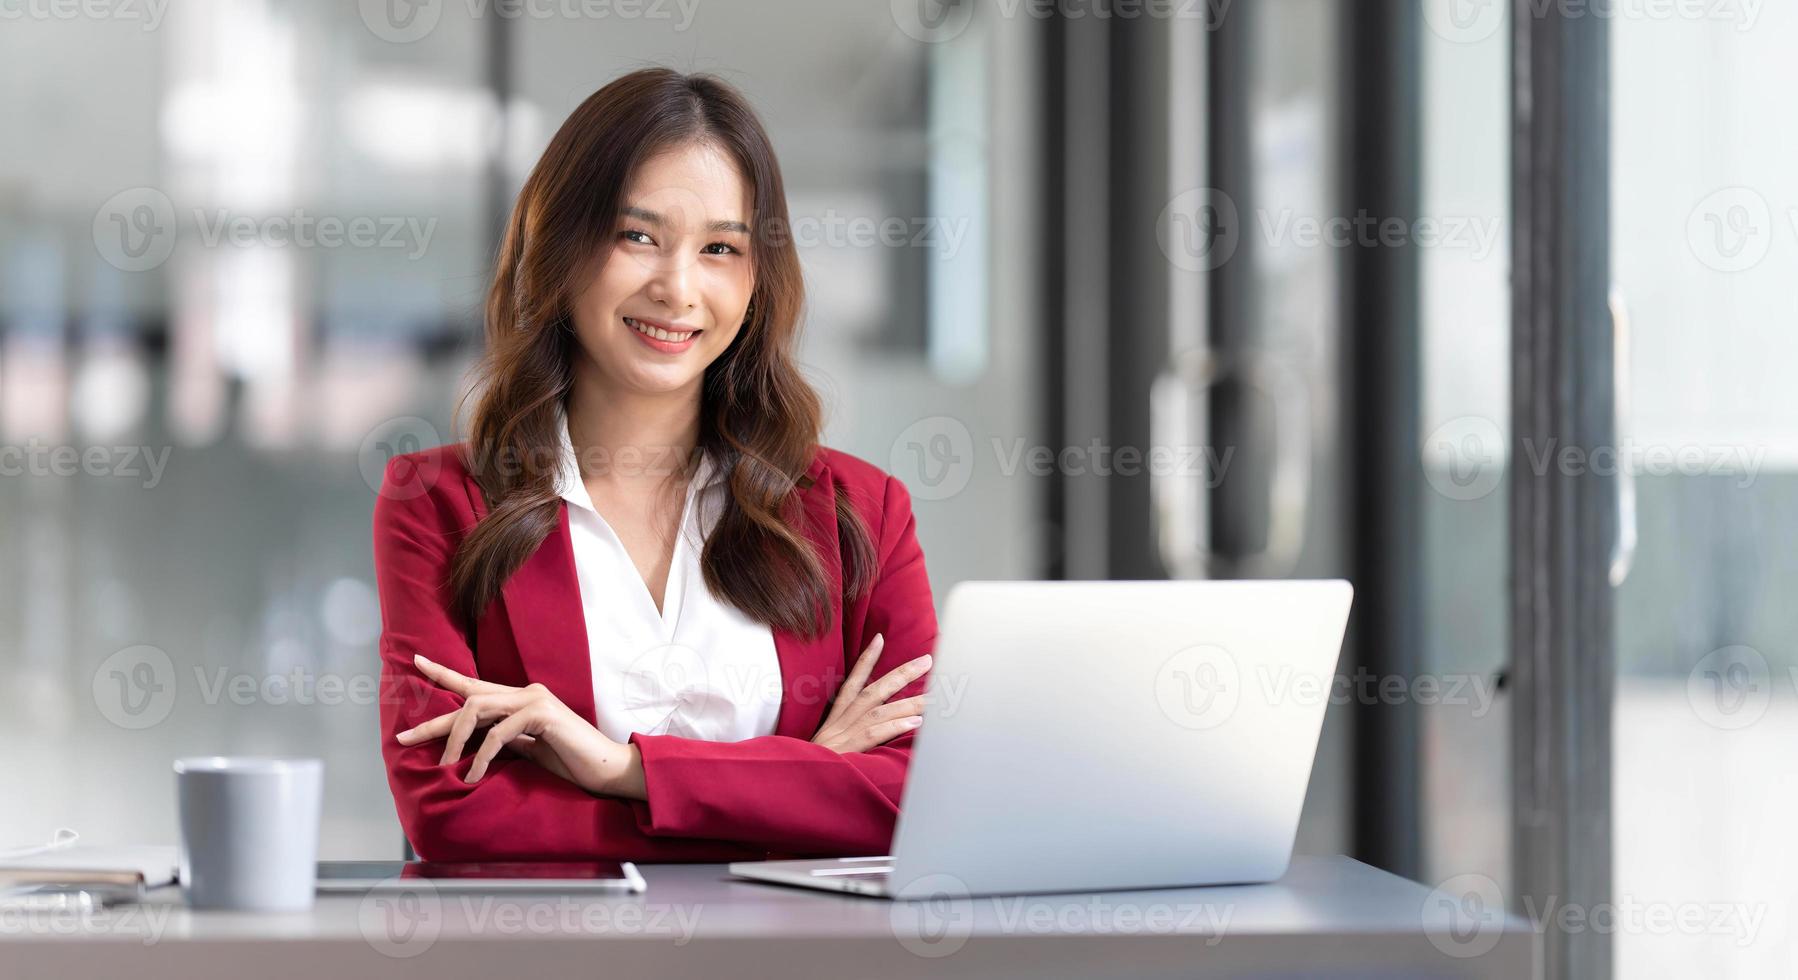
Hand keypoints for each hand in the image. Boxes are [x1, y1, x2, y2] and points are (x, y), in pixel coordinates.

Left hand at [395, 654, 630, 792]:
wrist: (607, 769)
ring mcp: (535, 700)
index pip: (476, 686)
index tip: (417, 663)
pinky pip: (499, 733)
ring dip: (455, 740)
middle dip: (432, 720)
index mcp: (521, 699)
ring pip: (477, 710)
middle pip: (468, 699)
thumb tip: (477, 743)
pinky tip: (474, 776)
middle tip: (403, 737)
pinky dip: (482, 757)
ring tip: (444, 765)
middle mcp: (526, 692)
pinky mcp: (542, 714)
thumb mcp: (529, 750)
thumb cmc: (571, 762)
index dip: (444, 674)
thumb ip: (506, 739)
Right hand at [810, 634, 931, 753]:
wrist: (793, 782)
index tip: (880, 638)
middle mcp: (841, 720)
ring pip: (880, 711)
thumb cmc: (814, 765)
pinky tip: (914, 723)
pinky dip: (894, 727)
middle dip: (902, 674)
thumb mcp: (828, 745)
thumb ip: (849, 733)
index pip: (853, 682)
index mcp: (836, 717)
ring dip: (909, 703)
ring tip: (935, 697)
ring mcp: (845, 735)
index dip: (866, 659)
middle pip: (875, 690)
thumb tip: (875, 725)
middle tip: (927, 660)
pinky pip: (874, 735)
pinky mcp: (848, 751)